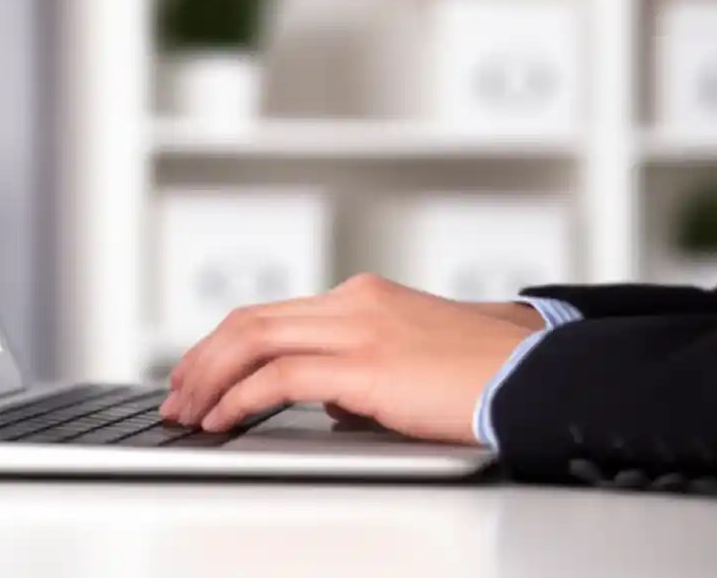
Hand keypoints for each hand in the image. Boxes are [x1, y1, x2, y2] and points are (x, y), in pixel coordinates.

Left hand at [159, 275, 537, 444]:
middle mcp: (354, 302)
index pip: (272, 315)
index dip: (223, 346)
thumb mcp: (410, 364)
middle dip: (201, 360)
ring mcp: (359, 327)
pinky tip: (224, 419)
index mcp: (362, 297)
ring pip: (253, 340)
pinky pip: (280, 377)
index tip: (198, 376)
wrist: (540, 376)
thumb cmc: (487, 377)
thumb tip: (327, 403)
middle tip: (176, 396)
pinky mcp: (367, 363)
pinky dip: (240, 398)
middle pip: (249, 321)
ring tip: (188, 412)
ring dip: (210, 378)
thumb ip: (361, 375)